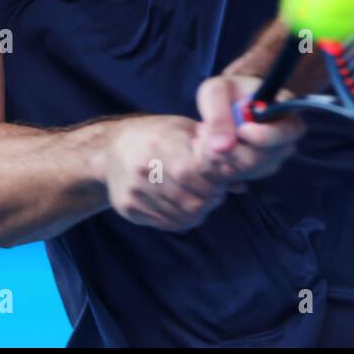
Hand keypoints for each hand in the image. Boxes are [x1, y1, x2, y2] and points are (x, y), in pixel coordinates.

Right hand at [103, 114, 232, 231]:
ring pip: (185, 216)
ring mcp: (135, 191)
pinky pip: (169, 224)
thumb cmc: (155, 136)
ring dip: (201, 210)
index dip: (216, 179)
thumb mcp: (183, 129)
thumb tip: (244, 178)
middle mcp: (144, 168)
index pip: (198, 172)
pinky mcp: (129, 209)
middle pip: (194, 198)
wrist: (109, 152)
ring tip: (200, 196)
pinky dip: (184, 218)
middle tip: (216, 189)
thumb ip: (212, 149)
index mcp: (160, 142)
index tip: (222, 176)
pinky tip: (184, 204)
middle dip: (213, 197)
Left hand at [194, 74, 305, 185]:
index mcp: (286, 114)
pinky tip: (206, 143)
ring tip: (204, 130)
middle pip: (254, 160)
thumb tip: (221, 147)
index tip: (241, 128)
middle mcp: (284, 143)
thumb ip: (219, 115)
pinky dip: (209, 162)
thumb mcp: (217, 91)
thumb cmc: (227, 90)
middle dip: (222, 147)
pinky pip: (226, 178)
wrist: (227, 101)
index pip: (283, 135)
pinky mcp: (252, 173)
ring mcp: (269, 161)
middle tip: (204, 126)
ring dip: (211, 154)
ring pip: (237, 171)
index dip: (261, 136)